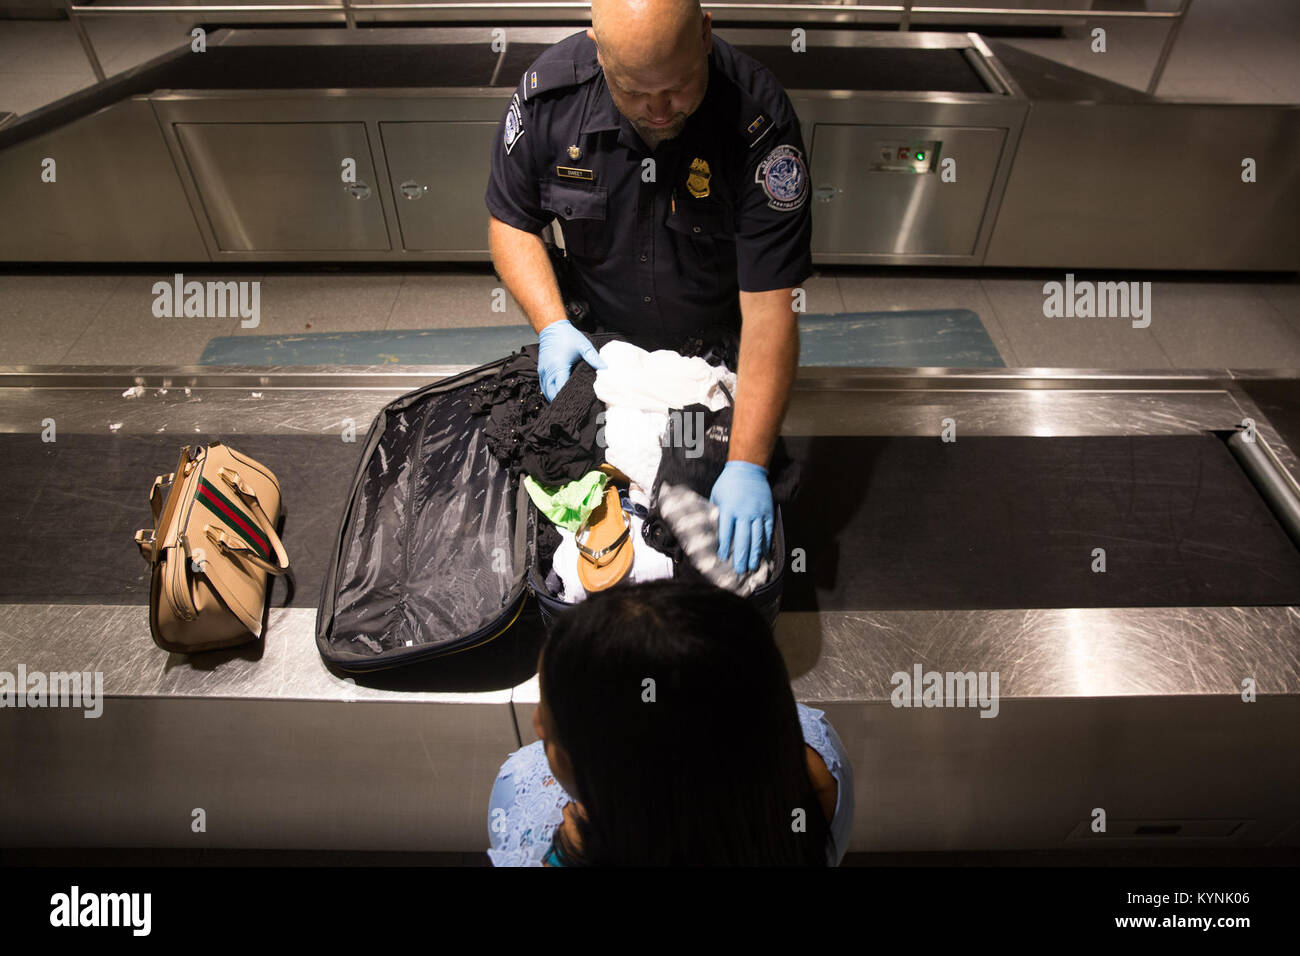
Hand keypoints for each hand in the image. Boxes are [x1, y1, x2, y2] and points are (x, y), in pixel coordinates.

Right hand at [538, 319, 606, 401]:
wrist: (552, 327)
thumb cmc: (567, 336)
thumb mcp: (583, 346)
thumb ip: (594, 358)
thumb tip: (605, 369)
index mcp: (558, 366)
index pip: (561, 388)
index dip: (568, 398)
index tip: (577, 403)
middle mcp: (548, 371)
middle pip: (552, 394)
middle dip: (561, 402)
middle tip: (572, 408)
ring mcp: (542, 371)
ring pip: (546, 392)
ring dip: (554, 398)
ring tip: (566, 404)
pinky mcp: (541, 370)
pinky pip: (543, 386)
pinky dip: (550, 392)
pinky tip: (558, 395)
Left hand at [710, 461, 773, 575]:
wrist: (748, 468)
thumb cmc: (728, 483)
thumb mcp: (716, 496)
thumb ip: (716, 512)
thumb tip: (710, 528)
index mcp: (729, 509)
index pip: (726, 533)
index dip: (725, 547)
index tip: (723, 558)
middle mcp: (744, 512)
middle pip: (743, 539)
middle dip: (741, 556)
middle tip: (740, 570)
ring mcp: (757, 512)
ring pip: (757, 537)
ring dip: (755, 553)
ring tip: (753, 566)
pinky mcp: (767, 511)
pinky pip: (767, 530)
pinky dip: (766, 542)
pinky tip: (764, 553)